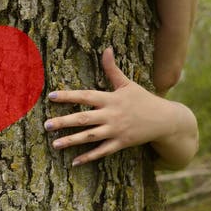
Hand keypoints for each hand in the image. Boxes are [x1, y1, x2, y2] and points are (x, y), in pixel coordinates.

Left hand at [45, 48, 172, 164]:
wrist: (165, 119)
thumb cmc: (143, 100)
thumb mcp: (127, 83)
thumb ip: (113, 69)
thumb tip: (106, 49)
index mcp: (111, 99)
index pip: (85, 96)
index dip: (68, 95)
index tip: (51, 96)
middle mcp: (111, 114)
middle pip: (84, 118)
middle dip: (64, 122)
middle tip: (46, 125)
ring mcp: (116, 130)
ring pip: (90, 136)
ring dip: (72, 141)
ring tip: (54, 144)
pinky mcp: (122, 143)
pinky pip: (102, 151)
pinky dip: (89, 157)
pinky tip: (74, 162)